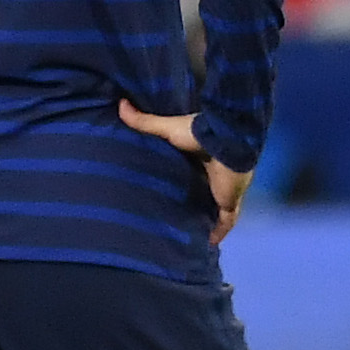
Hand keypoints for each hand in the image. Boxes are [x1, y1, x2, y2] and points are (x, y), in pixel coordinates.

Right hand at [119, 101, 251, 246]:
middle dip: (192, 204)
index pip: (191, 173)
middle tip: (173, 217)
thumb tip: (120, 104)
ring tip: (188, 235)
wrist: (228, 139)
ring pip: (214, 209)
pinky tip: (208, 245)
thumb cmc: (199, 133)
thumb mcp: (167, 129)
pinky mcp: (229, 201)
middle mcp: (213, 176)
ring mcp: (224, 190)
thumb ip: (145, 122)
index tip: (167, 190)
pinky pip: (226, 221)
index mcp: (200, 158)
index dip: (182, 181)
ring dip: (205, 220)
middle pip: (203, 193)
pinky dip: (218, 232)